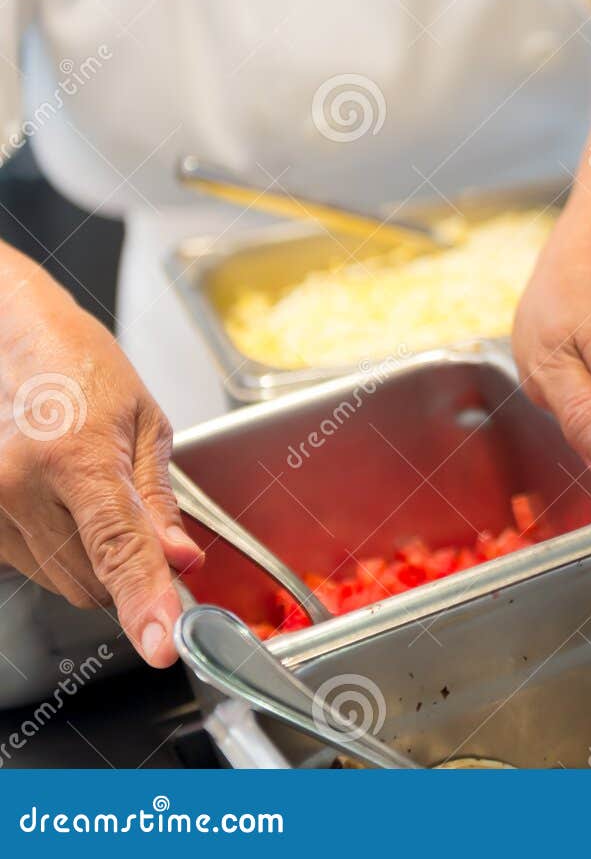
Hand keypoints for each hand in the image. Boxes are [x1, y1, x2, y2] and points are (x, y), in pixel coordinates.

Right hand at [0, 271, 203, 666]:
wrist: (8, 337)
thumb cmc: (80, 368)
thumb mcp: (143, 423)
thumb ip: (159, 502)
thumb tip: (181, 561)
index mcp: (74, 456)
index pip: (118, 550)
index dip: (145, 604)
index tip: (163, 644)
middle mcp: (19, 486)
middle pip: (92, 580)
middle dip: (131, 573)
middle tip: (146, 527)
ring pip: (62, 580)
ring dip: (95, 562)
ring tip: (94, 496)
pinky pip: (31, 564)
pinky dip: (60, 550)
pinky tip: (62, 502)